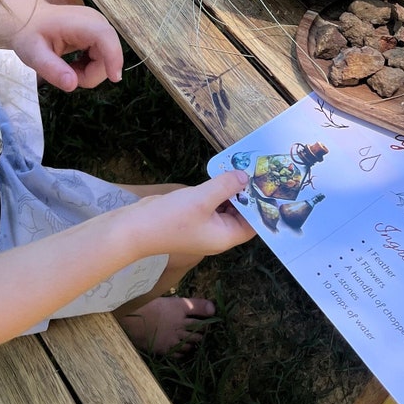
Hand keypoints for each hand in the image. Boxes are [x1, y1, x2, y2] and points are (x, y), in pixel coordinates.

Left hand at [11, 1, 123, 91]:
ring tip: (68, 70)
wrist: (28, 21)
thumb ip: (52, 69)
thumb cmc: (29, 35)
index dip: (114, 57)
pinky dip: (91, 67)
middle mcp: (96, 22)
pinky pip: (103, 57)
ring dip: (90, 72)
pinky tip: (75, 65)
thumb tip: (72, 85)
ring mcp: (99, 27)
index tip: (114, 78)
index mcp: (80, 22)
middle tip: (66, 76)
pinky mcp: (99, 35)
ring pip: (107, 58)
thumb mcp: (34, 54)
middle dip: (92, 73)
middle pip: (109, 53)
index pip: (105, 37)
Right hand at [135, 170, 255, 257]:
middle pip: (240, 214)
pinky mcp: (193, 217)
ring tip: (240, 168)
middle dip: (247, 194)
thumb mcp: (202, 198)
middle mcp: (218, 233)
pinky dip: (217, 191)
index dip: (261, 205)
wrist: (135, 229)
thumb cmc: (171, 219)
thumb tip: (244, 176)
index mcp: (225, 236)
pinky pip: (211, 203)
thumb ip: (226, 186)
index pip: (253, 224)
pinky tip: (220, 175)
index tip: (267, 184)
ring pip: (225, 207)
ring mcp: (204, 226)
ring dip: (231, 190)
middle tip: (255, 170)